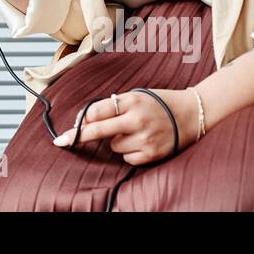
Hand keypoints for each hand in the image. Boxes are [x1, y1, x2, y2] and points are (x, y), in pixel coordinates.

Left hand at [52, 88, 201, 164]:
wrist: (192, 114)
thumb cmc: (159, 102)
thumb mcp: (136, 96)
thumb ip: (114, 106)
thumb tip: (87, 120)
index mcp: (131, 101)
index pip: (97, 111)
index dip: (80, 121)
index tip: (66, 131)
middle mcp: (137, 120)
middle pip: (98, 130)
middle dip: (79, 136)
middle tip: (62, 141)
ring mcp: (145, 138)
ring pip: (113, 146)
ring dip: (116, 141)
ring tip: (133, 131)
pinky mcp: (152, 154)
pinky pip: (127, 157)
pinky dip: (129, 152)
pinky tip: (142, 142)